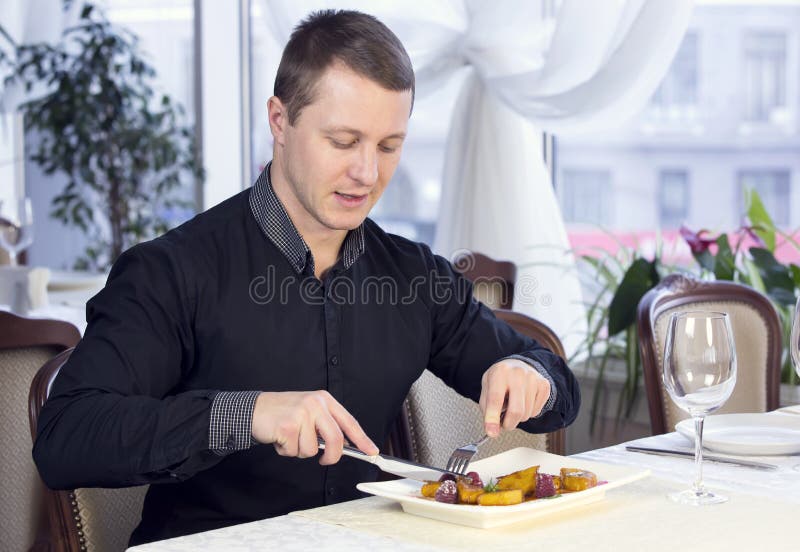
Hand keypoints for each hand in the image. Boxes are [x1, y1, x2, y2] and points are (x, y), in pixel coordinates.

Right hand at [251, 390, 377, 464]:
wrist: (255, 409)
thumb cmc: (283, 413)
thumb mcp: (309, 412)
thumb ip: (325, 425)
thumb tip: (344, 446)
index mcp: (324, 400)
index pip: (349, 422)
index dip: (362, 439)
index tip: (372, 451)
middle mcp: (315, 404)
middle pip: (336, 439)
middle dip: (331, 456)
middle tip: (324, 460)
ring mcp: (302, 414)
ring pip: (312, 450)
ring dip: (299, 451)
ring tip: (290, 437)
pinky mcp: (288, 425)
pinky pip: (294, 451)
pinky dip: (286, 450)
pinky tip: (279, 438)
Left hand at [478, 358, 550, 437]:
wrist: (518, 365)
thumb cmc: (501, 378)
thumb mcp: (487, 387)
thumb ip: (486, 407)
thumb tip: (492, 430)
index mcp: (500, 372)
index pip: (495, 399)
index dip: (492, 418)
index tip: (491, 432)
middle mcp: (518, 373)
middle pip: (516, 411)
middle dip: (508, 424)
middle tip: (503, 424)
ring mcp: (533, 379)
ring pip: (526, 414)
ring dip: (517, 418)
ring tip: (513, 405)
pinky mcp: (544, 386)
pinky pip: (536, 412)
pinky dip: (528, 413)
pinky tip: (523, 402)